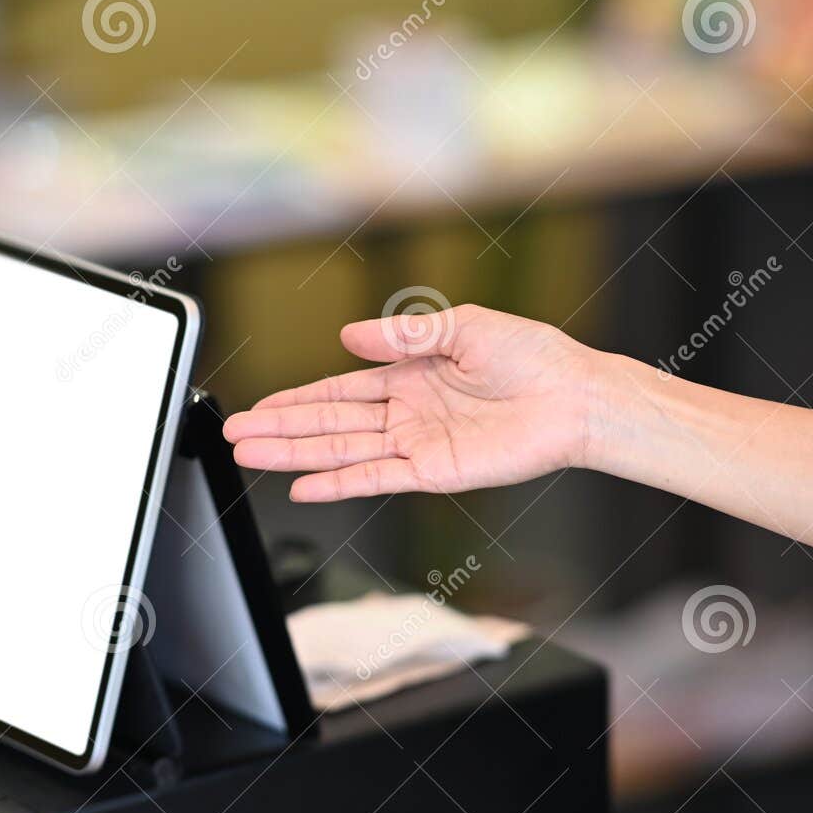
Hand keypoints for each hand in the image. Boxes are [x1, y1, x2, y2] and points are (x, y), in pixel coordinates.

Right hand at [223, 305, 599, 499]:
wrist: (577, 398)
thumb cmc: (535, 357)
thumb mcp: (464, 326)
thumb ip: (403, 335)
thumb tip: (349, 337)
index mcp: (411, 375)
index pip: (339, 391)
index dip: (296, 399)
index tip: (259, 406)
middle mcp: (407, 413)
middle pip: (329, 424)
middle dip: (280, 429)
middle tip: (235, 434)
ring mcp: (417, 444)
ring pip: (342, 451)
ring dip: (295, 455)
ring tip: (251, 456)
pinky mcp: (434, 472)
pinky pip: (376, 478)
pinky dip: (339, 483)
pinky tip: (305, 486)